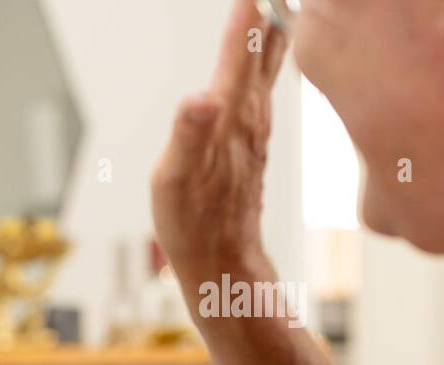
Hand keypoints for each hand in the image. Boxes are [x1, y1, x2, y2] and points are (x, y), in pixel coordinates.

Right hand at [151, 0, 288, 297]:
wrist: (221, 260)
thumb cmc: (193, 222)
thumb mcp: (174, 179)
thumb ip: (189, 134)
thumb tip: (200, 100)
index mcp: (230, 114)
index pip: (242, 46)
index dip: (247, 10)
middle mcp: (250, 114)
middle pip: (265, 47)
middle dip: (265, 14)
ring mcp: (255, 126)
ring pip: (270, 64)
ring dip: (270, 29)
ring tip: (270, 5)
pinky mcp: (253, 140)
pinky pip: (263, 85)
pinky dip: (265, 58)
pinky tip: (264, 56)